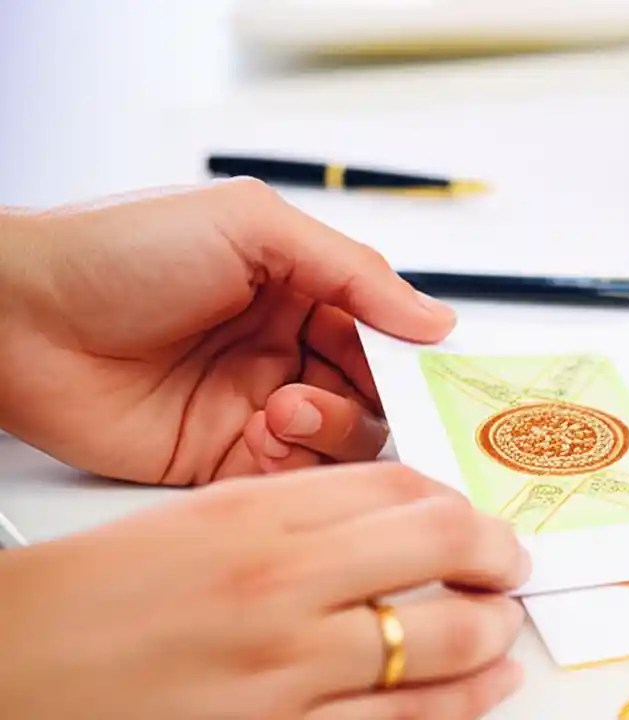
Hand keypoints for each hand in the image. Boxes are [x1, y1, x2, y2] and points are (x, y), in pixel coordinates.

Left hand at [0, 180, 453, 483]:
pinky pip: (292, 476)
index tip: (436, 372)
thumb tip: (436, 318)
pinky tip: (266, 433)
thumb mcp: (251, 227)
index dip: (411, 352)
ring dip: (335, 427)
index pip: (383, 328)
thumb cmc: (119, 250)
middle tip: (353, 388)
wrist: (13, 317)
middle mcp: (284, 347)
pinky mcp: (221, 457)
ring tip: (285, 407)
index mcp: (298, 286)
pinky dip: (296, 464)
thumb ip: (352, 272)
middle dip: (378, 396)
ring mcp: (254, 404)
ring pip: (344, 439)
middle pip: (375, 391)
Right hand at [0, 462, 529, 719]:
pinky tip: (482, 691)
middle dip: (498, 557)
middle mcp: (280, 586)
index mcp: (257, 514)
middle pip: (442, 546)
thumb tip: (395, 515)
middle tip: (510, 566)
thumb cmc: (91, 597)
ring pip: (439, 643)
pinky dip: (457, 706)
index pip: (403, 487)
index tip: (475, 518)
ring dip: (493, 634)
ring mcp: (283, 671)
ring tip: (504, 630)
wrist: (14, 670)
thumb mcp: (198, 519)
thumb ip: (300, 513)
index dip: (460, 501)